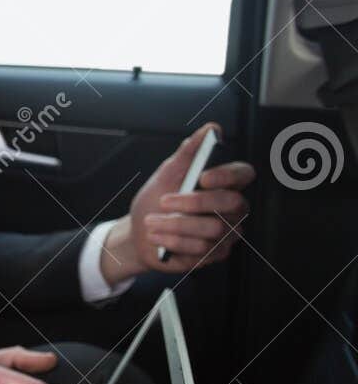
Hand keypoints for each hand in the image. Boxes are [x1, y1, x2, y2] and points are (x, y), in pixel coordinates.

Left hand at [101, 124, 253, 282]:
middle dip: (194, 202)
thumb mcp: (168, 173)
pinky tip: (157, 237)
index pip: (243, 174)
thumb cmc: (157, 201)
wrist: (139, 234)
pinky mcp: (214, 254)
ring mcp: (226, 233)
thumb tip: (211, 129)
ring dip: (175, 225)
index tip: (203, 176)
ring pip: (213, 229)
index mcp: (225, 184)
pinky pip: (200, 250)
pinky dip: (173, 241)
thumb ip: (189, 152)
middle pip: (232, 203)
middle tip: (165, 201)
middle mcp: (232, 209)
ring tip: (152, 221)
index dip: (228, 175)